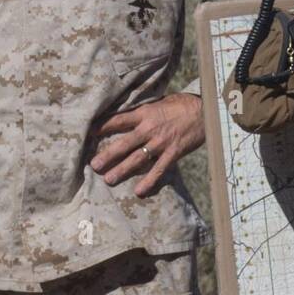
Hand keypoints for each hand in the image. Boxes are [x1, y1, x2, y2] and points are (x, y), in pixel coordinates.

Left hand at [89, 93, 204, 197]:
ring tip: (109, 180)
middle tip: (93, 165)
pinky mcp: (173, 153)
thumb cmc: (180, 105)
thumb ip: (142, 112)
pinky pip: (159, 169)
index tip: (88, 133)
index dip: (102, 126)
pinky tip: (139, 192)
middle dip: (108, 155)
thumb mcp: (158, 103)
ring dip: (122, 170)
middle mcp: (150, 129)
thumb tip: (125, 116)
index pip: (118, 120)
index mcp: (144, 114)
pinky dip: (149, 181)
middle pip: (124, 143)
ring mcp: (161, 142)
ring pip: (138, 159)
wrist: (205, 112)